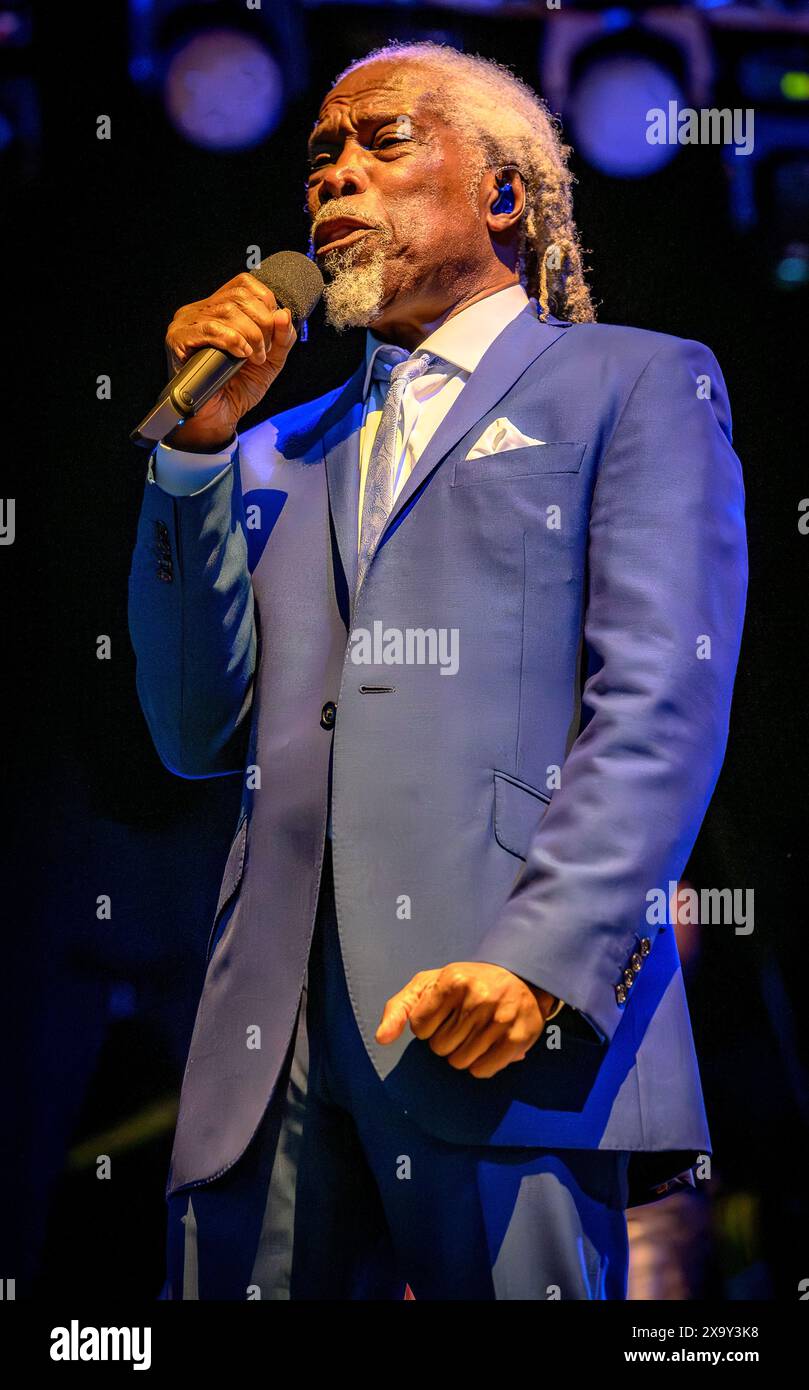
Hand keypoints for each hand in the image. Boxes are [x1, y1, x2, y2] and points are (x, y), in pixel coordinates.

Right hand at [163, 272, 297, 450]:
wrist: (218, 417)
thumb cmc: (238, 388)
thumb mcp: (270, 360)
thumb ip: (282, 338)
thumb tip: (284, 313)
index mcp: (219, 308)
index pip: (244, 284)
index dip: (265, 303)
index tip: (273, 332)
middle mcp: (201, 310)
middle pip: (239, 296)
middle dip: (261, 323)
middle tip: (264, 351)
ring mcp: (187, 322)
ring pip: (227, 310)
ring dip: (250, 335)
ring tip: (254, 358)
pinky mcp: (178, 339)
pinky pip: (209, 328)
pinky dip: (232, 340)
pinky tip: (241, 355)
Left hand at [375, 962, 557, 1078]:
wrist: (521, 976)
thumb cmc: (468, 982)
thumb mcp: (429, 984)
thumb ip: (399, 1008)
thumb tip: (381, 1038)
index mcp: (453, 981)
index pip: (419, 1027)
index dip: (428, 1025)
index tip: (443, 1013)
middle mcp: (478, 997)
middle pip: (439, 1048)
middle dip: (446, 1039)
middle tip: (463, 1021)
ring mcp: (499, 1019)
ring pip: (459, 1062)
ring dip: (463, 1052)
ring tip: (477, 1031)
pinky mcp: (518, 1039)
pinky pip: (482, 1071)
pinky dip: (481, 1064)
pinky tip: (489, 1045)